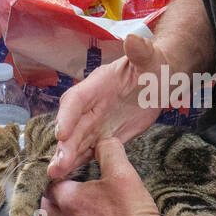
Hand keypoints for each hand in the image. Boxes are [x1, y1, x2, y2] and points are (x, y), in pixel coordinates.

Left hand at [41, 138, 170, 215]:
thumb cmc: (133, 212)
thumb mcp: (123, 173)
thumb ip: (109, 151)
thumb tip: (103, 141)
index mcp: (69, 199)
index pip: (50, 183)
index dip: (56, 175)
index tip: (64, 171)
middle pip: (43, 207)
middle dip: (48, 197)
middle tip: (60, 189)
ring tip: (64, 210)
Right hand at [48, 33, 168, 178]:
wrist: (160, 80)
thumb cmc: (153, 64)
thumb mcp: (149, 56)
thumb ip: (140, 51)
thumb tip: (133, 39)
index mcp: (96, 85)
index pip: (75, 100)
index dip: (67, 116)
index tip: (62, 133)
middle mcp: (91, 105)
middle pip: (72, 126)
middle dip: (64, 145)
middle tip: (56, 165)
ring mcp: (96, 122)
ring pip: (78, 141)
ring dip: (67, 157)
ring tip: (55, 174)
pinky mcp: (106, 135)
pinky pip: (90, 150)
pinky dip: (80, 162)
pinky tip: (69, 176)